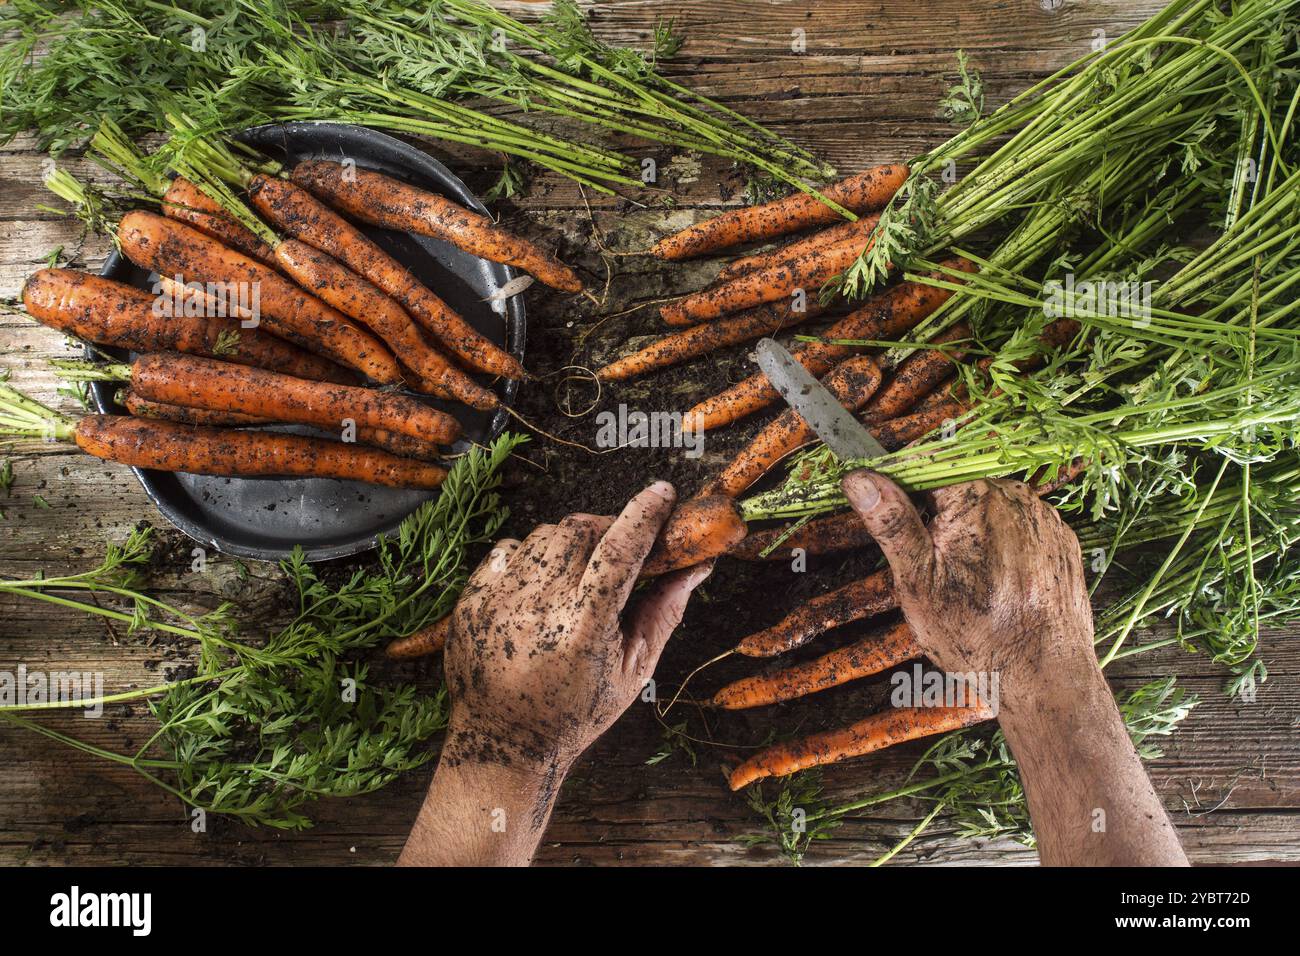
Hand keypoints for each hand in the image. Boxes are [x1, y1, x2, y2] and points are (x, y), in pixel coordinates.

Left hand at [399, 480, 712, 865]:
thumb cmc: (576, 712)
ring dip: (570, 541)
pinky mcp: (472, 599)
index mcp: (583, 629)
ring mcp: (498, 601)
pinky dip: (531, 555)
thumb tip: (696, 567)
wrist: (503, 741)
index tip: (662, 493)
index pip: (620, 550)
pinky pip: (508, 548)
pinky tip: (541, 586)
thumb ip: (664, 612)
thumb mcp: (633, 671)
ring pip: (544, 534)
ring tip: (580, 575)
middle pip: (580, 529)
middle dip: (607, 526)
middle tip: (621, 545)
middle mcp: (537, 609)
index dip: (644, 514)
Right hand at [841, 472, 1094, 706]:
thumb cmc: (976, 634)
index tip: (896, 524)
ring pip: (991, 511)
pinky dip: (1005, 549)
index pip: (924, 469)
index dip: (903, 494)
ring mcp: (1045, 519)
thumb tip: (859, 478)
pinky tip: (999, 586)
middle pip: (958, 492)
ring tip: (971, 586)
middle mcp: (1014, 496)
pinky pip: (1021, 531)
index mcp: (973, 497)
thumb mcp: (919, 582)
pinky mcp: (1063, 542)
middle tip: (936, 573)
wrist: (1047, 678)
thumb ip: (892, 524)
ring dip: (974, 536)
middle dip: (940, 522)